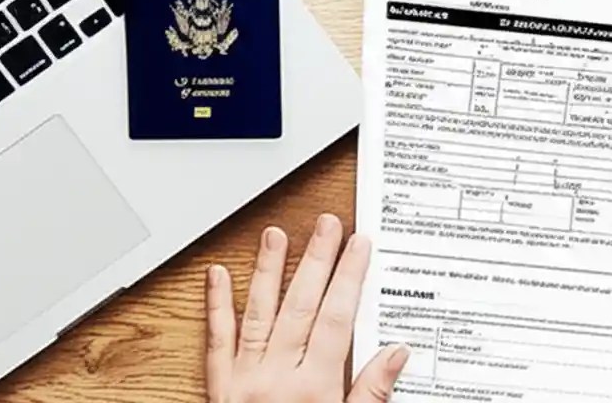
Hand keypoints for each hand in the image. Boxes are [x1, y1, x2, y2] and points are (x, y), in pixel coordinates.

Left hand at [204, 214, 409, 402]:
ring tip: (275, 235)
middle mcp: (277, 378)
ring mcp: (245, 380)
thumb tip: (396, 353)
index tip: (359, 246)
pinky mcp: (219, 389)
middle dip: (317, 261)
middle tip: (327, 224)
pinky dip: (216, 306)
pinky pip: (216, 341)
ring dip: (268, 271)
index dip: (350, 278)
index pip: (337, 319)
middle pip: (301, 306)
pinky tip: (215, 275)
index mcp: (314, 390)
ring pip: (259, 313)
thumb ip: (371, 395)